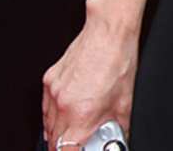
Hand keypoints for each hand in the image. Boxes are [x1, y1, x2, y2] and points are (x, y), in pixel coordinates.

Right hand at [42, 16, 137, 148]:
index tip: (81, 149)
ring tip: (77, 124)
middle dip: (67, 145)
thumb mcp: (126, 100)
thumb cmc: (120, 61)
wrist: (109, 32)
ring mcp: (54, 92)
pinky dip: (55, 113)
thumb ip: (119, 126)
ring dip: (60, 130)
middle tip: (82, 139)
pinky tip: (69, 108)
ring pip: (48, 125)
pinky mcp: (49, 81)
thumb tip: (118, 139)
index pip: (67, 150)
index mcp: (82, 113)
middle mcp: (64, 105)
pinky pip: (46, 107)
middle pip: (55, 139)